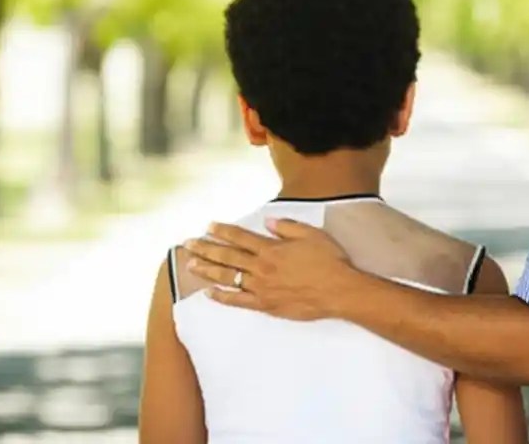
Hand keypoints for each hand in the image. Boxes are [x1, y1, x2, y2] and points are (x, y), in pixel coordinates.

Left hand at [183, 219, 357, 320]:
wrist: (339, 291)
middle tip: (189, 244)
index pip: (241, 237)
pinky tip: (209, 292)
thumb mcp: (311, 234)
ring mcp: (262, 288)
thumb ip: (287, 227)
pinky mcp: (266, 305)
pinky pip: (238, 301)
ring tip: (191, 265)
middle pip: (228, 256)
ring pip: (228, 277)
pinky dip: (222, 296)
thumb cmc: (329, 261)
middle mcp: (262, 267)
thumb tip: (268, 222)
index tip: (209, 226)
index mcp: (272, 249)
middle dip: (206, 249)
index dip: (224, 230)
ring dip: (208, 270)